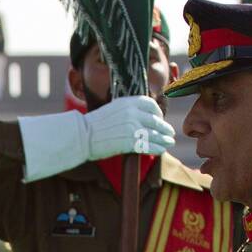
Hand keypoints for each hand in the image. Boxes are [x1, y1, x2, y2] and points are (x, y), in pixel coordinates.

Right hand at [19, 96, 173, 181]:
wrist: (82, 136)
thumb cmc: (94, 125)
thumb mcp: (112, 109)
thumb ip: (127, 111)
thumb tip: (140, 118)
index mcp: (128, 102)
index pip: (150, 104)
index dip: (158, 112)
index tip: (159, 118)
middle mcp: (133, 113)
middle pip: (156, 120)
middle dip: (164, 128)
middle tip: (169, 132)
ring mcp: (133, 128)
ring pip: (155, 134)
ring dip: (164, 139)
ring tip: (169, 142)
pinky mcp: (131, 142)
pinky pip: (149, 145)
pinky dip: (157, 148)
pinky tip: (162, 149)